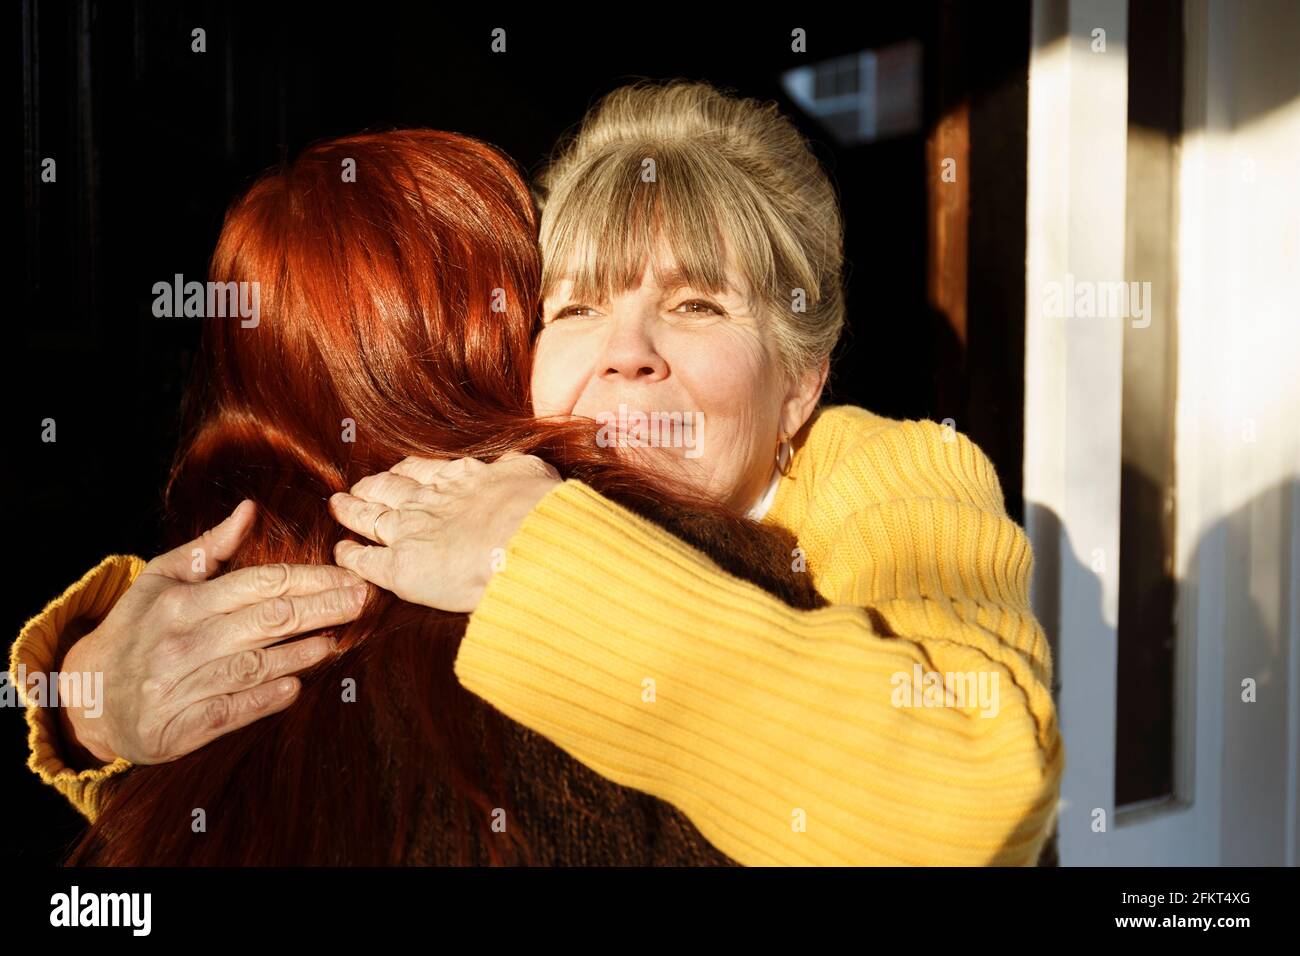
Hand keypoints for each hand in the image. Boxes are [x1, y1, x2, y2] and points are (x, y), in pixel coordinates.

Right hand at [62, 501, 370, 764]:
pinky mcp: (180, 727)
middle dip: (322, 609)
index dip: (311, 578)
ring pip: (254, 665)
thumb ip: (210, 547)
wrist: (87, 695)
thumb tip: (249, 510)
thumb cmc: (136, 627)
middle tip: (363, 600)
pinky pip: (230, 711)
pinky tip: (296, 687)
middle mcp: (183, 641)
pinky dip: (264, 699)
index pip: (259, 584)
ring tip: (339, 639)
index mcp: (183, 601)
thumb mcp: (162, 577)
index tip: (349, 575)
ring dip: (302, 653)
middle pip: (267, 621)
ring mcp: (180, 685)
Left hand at [328, 453, 560, 612]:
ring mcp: (409, 532)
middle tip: (358, 487)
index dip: (407, 472)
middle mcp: (428, 501)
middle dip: (372, 486)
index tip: (399, 472)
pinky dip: (349, 555)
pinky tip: (341, 553)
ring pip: (367, 517)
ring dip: (351, 511)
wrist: (527, 541)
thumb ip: (518, 470)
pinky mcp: (399, 567)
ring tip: (339, 506)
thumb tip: (520, 466)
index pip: (422, 471)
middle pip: (388, 488)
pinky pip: (363, 560)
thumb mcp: (531, 474)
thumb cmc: (539, 511)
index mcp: (459, 478)